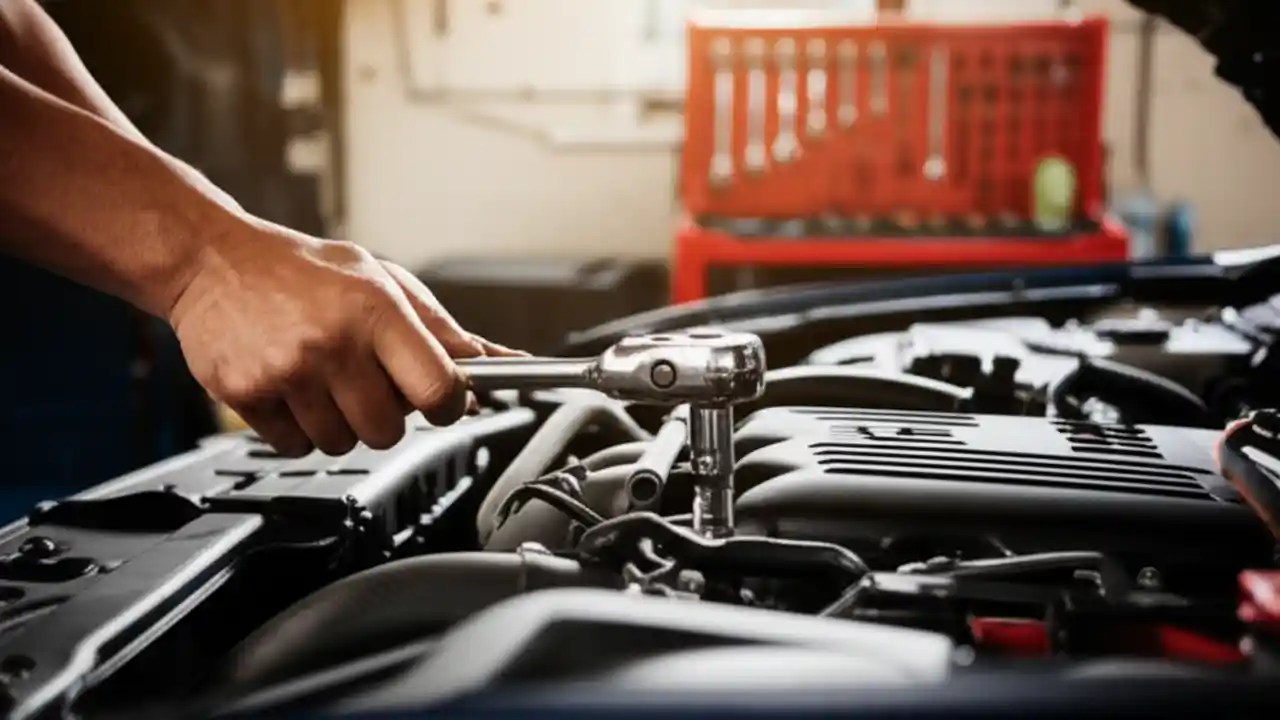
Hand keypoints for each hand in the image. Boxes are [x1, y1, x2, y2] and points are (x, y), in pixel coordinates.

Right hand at [167, 217, 520, 456]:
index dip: (447, 405)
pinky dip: (297, 429)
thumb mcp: (381, 280)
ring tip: (321, 379)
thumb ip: (438, 329)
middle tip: (364, 382)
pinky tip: (290, 388)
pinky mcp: (247, 393)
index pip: (437, 388)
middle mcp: (333, 341)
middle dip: (384, 416)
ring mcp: (288, 371)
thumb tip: (496, 364)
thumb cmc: (304, 271)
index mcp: (376, 310)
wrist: (212, 261)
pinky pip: (296, 447)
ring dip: (338, 423)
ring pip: (342, 443)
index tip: (441, 401)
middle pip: (389, 431)